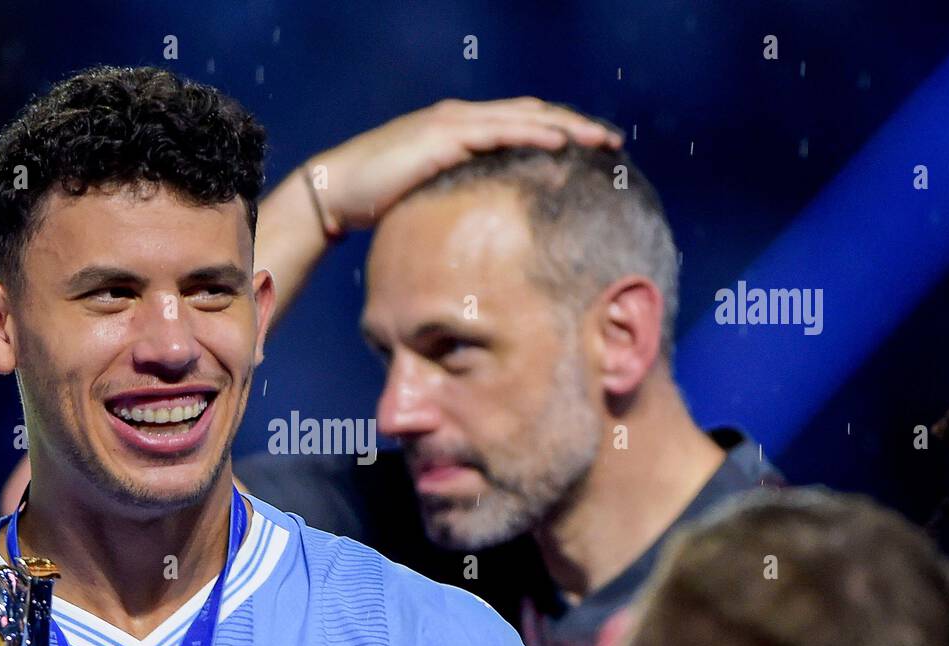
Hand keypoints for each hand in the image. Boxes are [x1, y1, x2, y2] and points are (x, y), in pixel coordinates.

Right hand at [308, 97, 623, 232]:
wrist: (335, 192)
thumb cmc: (377, 202)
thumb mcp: (431, 198)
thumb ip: (460, 199)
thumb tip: (486, 229)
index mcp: (462, 129)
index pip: (522, 123)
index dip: (561, 132)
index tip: (593, 150)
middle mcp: (462, 118)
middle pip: (533, 113)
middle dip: (576, 124)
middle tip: (613, 141)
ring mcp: (453, 123)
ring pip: (524, 116)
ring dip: (567, 125)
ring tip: (601, 139)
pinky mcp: (443, 136)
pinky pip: (499, 130)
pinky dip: (533, 133)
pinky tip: (561, 141)